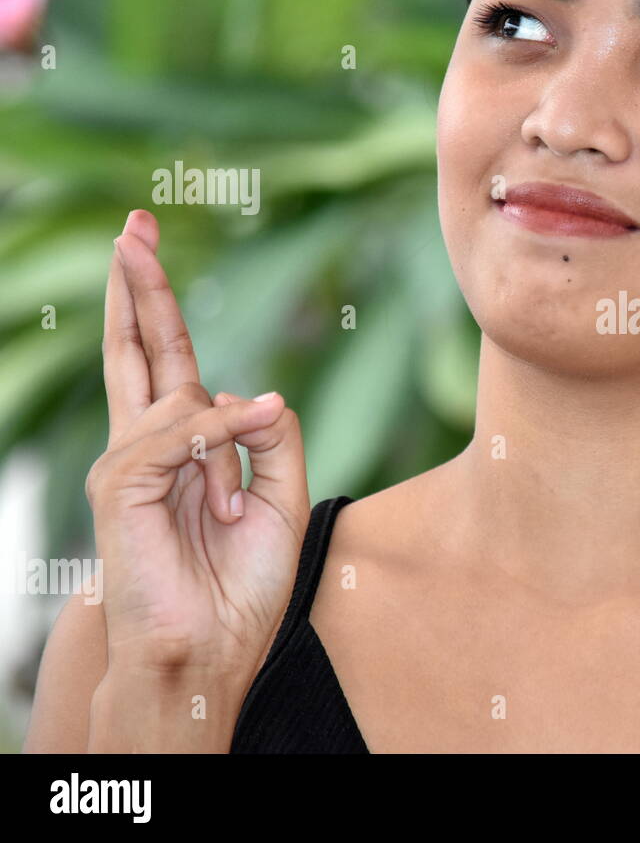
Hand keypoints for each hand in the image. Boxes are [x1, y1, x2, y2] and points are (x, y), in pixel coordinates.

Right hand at [86, 209, 309, 697]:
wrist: (209, 651)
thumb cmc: (242, 584)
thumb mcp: (282, 498)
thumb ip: (276, 437)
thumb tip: (256, 393)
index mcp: (182, 444)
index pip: (164, 358)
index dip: (155, 303)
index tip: (142, 242)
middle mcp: (147, 444)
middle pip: (139, 347)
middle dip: (138, 286)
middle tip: (134, 225)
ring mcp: (127, 463)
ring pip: (184, 401)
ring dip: (228, 455)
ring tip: (227, 517)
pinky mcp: (119, 485)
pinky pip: (181, 435)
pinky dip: (218, 448)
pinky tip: (226, 492)